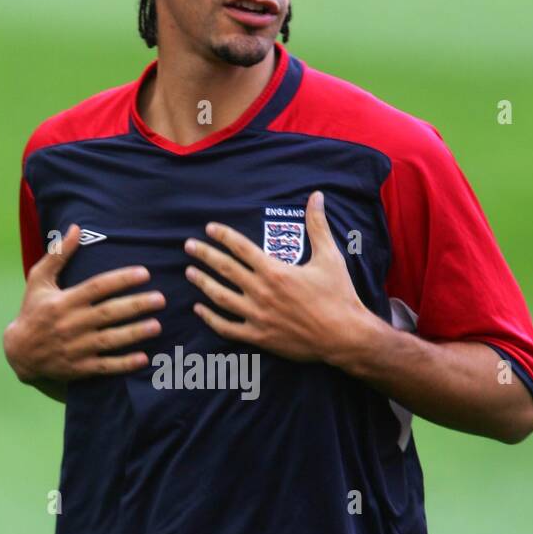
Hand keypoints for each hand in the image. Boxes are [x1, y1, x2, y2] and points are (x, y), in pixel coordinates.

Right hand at [3, 223, 165, 385]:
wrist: (19, 352)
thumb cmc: (33, 309)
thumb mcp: (39, 279)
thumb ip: (59, 254)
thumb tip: (77, 227)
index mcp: (64, 300)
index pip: (97, 287)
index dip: (121, 279)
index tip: (145, 273)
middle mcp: (71, 323)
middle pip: (108, 313)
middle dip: (136, 306)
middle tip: (161, 299)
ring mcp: (76, 347)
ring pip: (109, 340)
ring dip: (134, 333)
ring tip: (157, 326)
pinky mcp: (79, 367)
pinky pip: (104, 366)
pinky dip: (123, 364)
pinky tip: (143, 358)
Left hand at [183, 190, 371, 362]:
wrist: (344, 336)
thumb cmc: (339, 295)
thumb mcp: (330, 257)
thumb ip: (317, 226)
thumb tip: (316, 196)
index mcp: (275, 271)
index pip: (241, 248)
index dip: (223, 236)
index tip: (209, 229)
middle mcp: (261, 291)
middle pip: (224, 269)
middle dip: (204, 255)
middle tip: (188, 246)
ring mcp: (257, 316)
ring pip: (220, 297)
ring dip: (202, 283)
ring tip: (189, 272)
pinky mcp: (258, 337)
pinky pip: (227, 327)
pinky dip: (210, 318)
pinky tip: (199, 309)